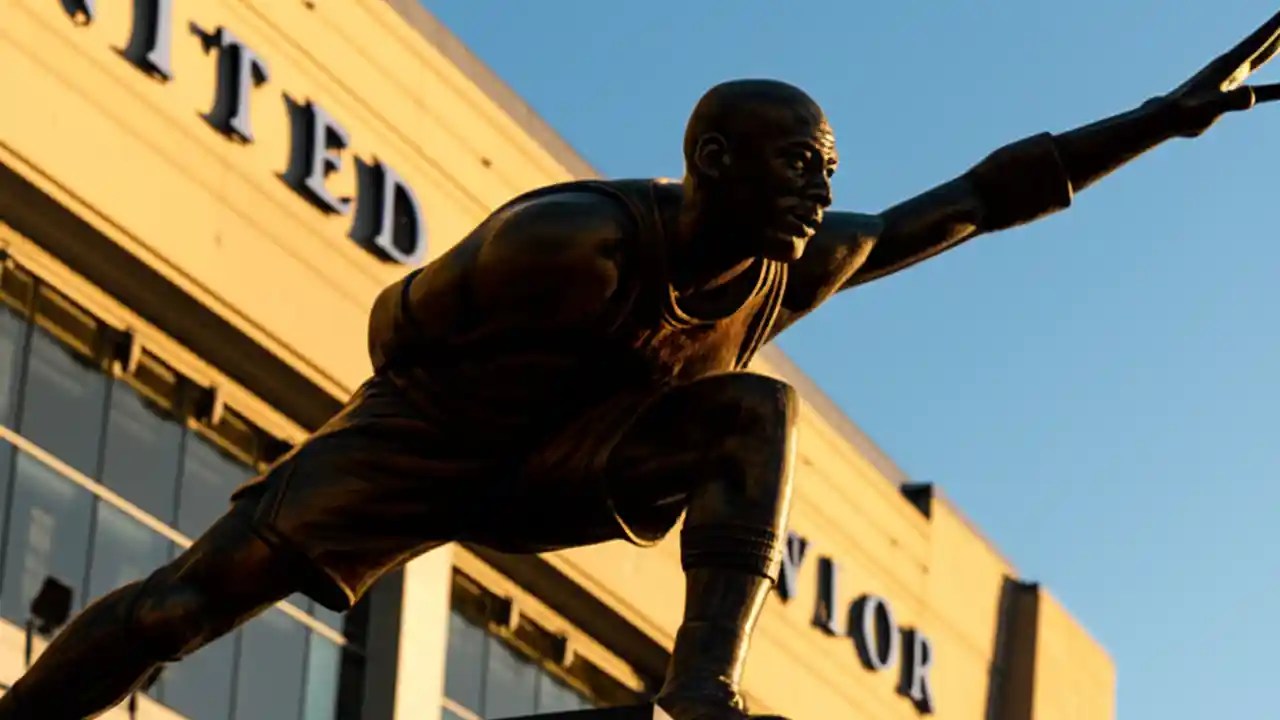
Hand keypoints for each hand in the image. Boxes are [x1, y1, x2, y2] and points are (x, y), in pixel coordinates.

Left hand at [1162, 10, 1279, 136]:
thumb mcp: (1213, 108)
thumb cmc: (1186, 114)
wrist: (1163, 119)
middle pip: (1262, 42)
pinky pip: (1254, 72)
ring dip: (1275, 42)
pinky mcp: (1226, 87)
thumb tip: (1250, 96)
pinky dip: (1268, 63)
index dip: (1276, 26)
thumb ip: (1232, 101)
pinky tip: (1274, 65)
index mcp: (1229, 65)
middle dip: (1278, 29)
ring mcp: (1229, 75)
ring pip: (1260, 54)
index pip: (1260, 40)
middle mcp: (1230, 65)